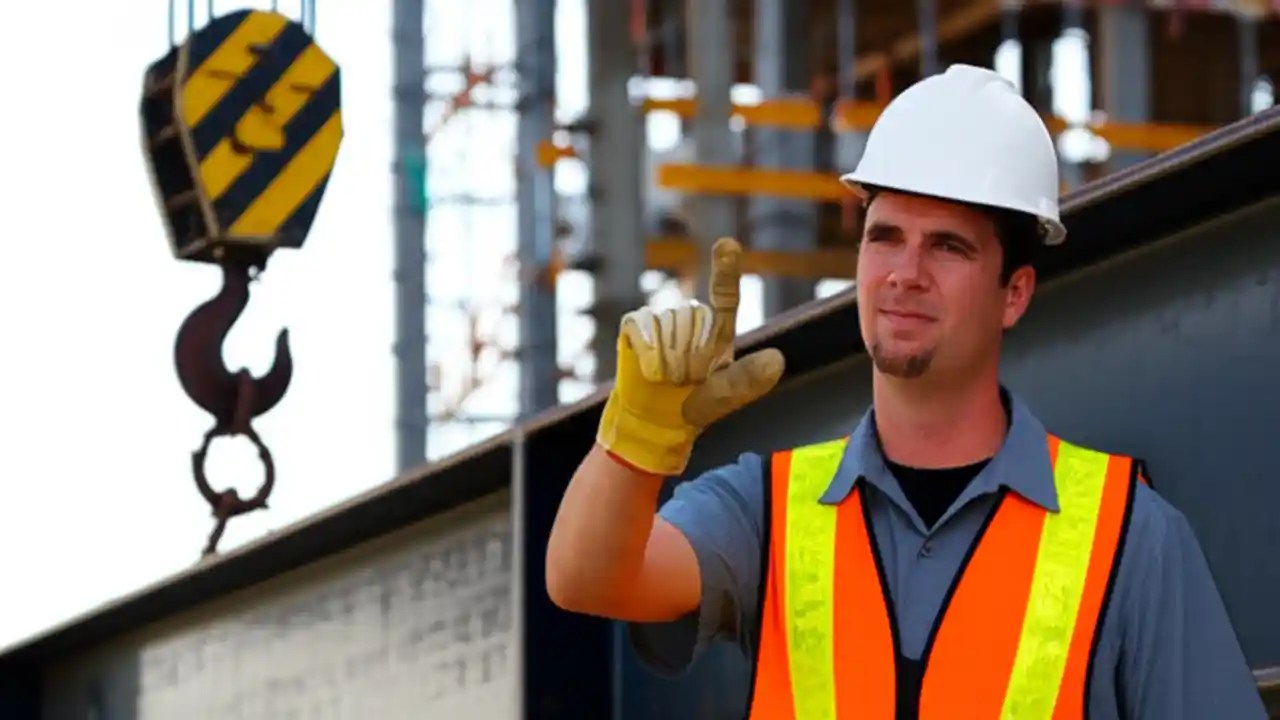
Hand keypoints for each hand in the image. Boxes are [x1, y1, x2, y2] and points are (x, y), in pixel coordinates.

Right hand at [596, 237, 785, 475]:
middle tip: (686, 381)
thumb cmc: (693, 406)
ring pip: (670, 327)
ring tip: (667, 378)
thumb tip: (777, 360)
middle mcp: (691, 317)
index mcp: (717, 330)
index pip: (725, 294)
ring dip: (670, 362)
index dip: (725, 269)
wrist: (653, 422)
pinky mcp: (636, 324)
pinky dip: (649, 354)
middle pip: (695, 322)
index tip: (727, 244)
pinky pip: (645, 328)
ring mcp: (662, 318)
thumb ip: (748, 380)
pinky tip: (650, 372)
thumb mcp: (724, 397)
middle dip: (691, 359)